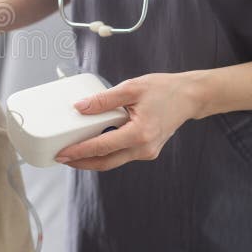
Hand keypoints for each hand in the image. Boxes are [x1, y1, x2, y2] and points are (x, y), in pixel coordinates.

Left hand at [55, 73, 202, 170]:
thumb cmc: (163, 90)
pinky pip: (121, 155)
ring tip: (72, 152)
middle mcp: (144, 148)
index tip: (62, 154)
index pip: (102, 147)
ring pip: (113, 161)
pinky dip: (105, 152)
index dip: (79, 152)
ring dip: (92, 159)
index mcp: (140, 133)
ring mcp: (147, 152)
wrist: (189, 97)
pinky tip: (93, 144)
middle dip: (81, 162)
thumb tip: (79, 108)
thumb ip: (103, 100)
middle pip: (105, 162)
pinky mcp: (147, 150)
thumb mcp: (131, 88)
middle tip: (61, 157)